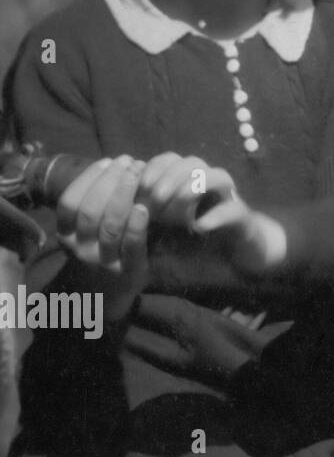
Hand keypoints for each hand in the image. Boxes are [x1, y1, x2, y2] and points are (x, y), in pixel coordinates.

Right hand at [56, 156, 150, 316]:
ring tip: (139, 175)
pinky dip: (137, 224)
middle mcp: (80, 249)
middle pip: (90, 210)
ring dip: (125, 195)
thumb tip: (115, 166)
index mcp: (66, 235)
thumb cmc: (101, 251)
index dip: (89, 179)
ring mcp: (103, 261)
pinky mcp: (128, 270)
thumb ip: (96, 204)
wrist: (109, 295)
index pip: (70, 203)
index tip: (109, 161)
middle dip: (111, 181)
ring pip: (110, 224)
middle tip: (130, 162)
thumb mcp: (88, 231)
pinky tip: (144, 207)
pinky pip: (132, 245)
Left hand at [135, 153, 285, 272]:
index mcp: (187, 180)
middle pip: (192, 162)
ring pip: (217, 176)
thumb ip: (144, 216)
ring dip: (193, 189)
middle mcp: (210, 183)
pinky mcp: (244, 220)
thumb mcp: (161, 227)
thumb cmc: (192, 241)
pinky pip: (234, 210)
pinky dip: (216, 217)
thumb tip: (118, 210)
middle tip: (155, 200)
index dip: (153, 168)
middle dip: (170, 178)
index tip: (139, 187)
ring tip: (177, 212)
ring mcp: (229, 199)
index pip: (169, 159)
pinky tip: (199, 228)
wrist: (233, 254)